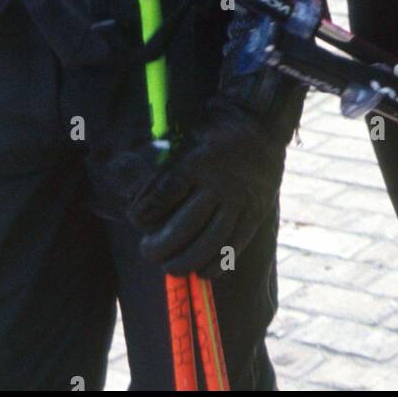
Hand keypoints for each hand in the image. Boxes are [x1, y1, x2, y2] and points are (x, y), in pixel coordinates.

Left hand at [129, 95, 290, 278]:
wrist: (262, 124)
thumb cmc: (215, 131)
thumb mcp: (187, 137)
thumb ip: (167, 166)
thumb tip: (139, 197)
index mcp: (197, 161)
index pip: (163, 196)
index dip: (144, 214)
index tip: (136, 220)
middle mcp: (218, 183)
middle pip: (184, 227)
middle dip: (160, 247)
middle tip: (147, 253)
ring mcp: (239, 201)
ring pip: (209, 243)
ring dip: (185, 261)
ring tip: (169, 267)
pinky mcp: (255, 213)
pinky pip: (234, 246)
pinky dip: (216, 264)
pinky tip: (202, 272)